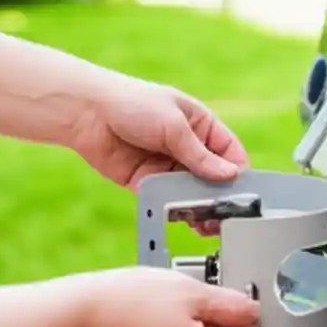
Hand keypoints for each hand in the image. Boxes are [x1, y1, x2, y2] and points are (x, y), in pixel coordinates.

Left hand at [68, 73, 248, 232]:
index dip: (237, 173)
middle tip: (223, 215)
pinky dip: (175, 209)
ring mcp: (167, 164)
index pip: (229, 153)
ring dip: (198, 207)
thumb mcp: (174, 125)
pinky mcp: (147, 181)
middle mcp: (187, 146)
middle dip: (218, 196)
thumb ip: (200, 155)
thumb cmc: (132, 103)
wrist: (86, 112)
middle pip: (212, 177)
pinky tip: (181, 218)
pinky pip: (167, 198)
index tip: (241, 193)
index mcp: (200, 125)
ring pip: (191, 191)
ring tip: (205, 223)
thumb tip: (229, 175)